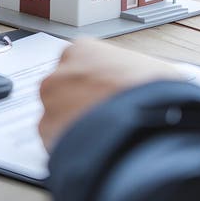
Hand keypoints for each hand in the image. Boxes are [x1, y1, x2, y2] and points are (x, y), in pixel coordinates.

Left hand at [39, 38, 183, 151]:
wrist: (144, 128)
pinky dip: (70, 147)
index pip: (79, 64)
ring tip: (100, 137)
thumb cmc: (153, 95)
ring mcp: (51, 101)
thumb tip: (142, 85)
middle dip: (78, 102)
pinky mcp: (46, 132)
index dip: (94, 82)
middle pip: (64, 88)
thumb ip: (131, 73)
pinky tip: (92, 151)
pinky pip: (55, 141)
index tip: (102, 94)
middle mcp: (61, 71)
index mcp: (83, 49)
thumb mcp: (151, 70)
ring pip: (58, 115)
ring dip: (73, 125)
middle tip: (101, 117)